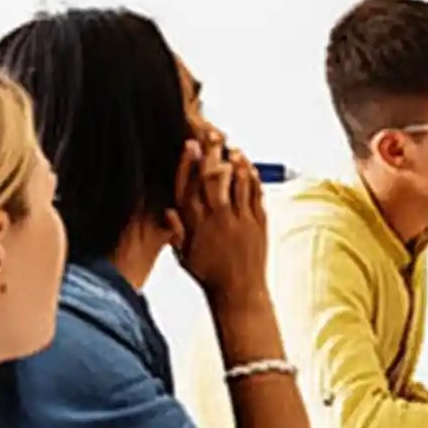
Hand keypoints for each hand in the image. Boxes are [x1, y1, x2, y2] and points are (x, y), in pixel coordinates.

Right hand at [166, 131, 267, 304]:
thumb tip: (169, 210)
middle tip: (213, 135)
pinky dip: (252, 179)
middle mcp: (216, 220)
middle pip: (211, 179)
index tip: (190, 146)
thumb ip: (176, 232)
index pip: (188, 188)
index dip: (188, 165)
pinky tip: (250, 167)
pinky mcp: (258, 224)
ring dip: (235, 162)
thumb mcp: (185, 256)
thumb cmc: (210, 275)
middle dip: (211, 154)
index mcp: (195, 226)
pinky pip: (255, 195)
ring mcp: (239, 220)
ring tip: (233, 147)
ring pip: (235, 183)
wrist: (239, 292)